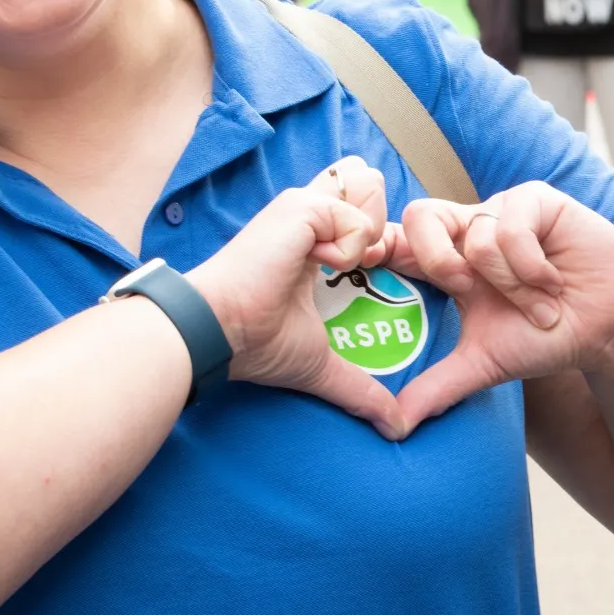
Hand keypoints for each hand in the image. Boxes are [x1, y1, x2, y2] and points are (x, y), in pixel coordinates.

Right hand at [185, 156, 405, 435]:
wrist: (219, 331)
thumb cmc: (255, 342)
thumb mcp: (320, 362)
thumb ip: (359, 385)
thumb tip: (394, 428)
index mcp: (312, 243)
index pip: (362, 214)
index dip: (381, 239)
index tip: (372, 274)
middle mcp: (307, 217)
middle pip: (368, 186)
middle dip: (382, 225)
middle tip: (365, 268)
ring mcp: (303, 208)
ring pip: (368, 195)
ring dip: (368, 237)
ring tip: (335, 270)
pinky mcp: (300, 208)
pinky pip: (355, 219)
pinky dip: (349, 249)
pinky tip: (318, 267)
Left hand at [387, 182, 613, 430]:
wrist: (608, 327)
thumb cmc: (546, 337)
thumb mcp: (485, 364)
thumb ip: (437, 386)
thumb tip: (392, 427)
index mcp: (447, 260)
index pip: (396, 240)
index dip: (374, 245)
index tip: (364, 267)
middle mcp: (468, 229)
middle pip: (418, 216)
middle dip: (437, 259)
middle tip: (464, 290)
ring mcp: (501, 210)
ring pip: (475, 237)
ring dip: (511, 285)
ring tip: (539, 304)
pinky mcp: (535, 200)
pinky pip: (511, 226)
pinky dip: (531, 265)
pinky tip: (553, 280)